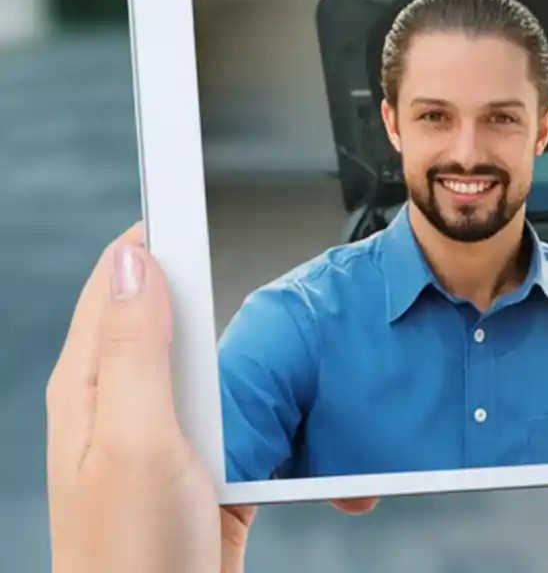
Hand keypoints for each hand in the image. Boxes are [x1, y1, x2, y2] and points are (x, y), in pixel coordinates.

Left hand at [46, 222, 256, 572]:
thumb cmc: (133, 555)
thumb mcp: (136, 441)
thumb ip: (136, 351)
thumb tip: (133, 260)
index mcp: (92, 385)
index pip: (118, 280)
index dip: (156, 228)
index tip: (192, 181)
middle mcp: (120, 403)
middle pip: (165, 312)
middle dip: (208, 274)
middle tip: (251, 241)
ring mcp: (159, 435)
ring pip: (204, 358)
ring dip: (238, 333)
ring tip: (277, 307)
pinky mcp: (198, 465)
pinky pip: (232, 406)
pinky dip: (259, 388)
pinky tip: (286, 391)